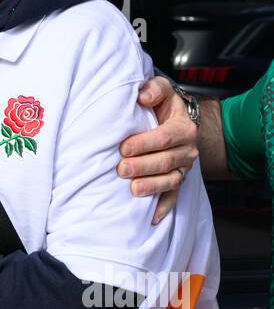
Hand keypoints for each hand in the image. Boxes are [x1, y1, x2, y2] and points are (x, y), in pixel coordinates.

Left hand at [118, 76, 199, 223]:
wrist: (178, 120)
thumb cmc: (164, 105)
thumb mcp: (162, 90)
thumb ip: (154, 89)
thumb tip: (142, 96)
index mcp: (183, 127)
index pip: (165, 137)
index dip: (145, 143)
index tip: (123, 148)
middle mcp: (188, 149)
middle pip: (166, 161)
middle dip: (143, 166)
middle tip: (121, 169)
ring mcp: (184, 168)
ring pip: (170, 180)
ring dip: (152, 186)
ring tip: (133, 190)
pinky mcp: (178, 180)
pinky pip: (174, 197)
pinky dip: (164, 208)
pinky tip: (152, 218)